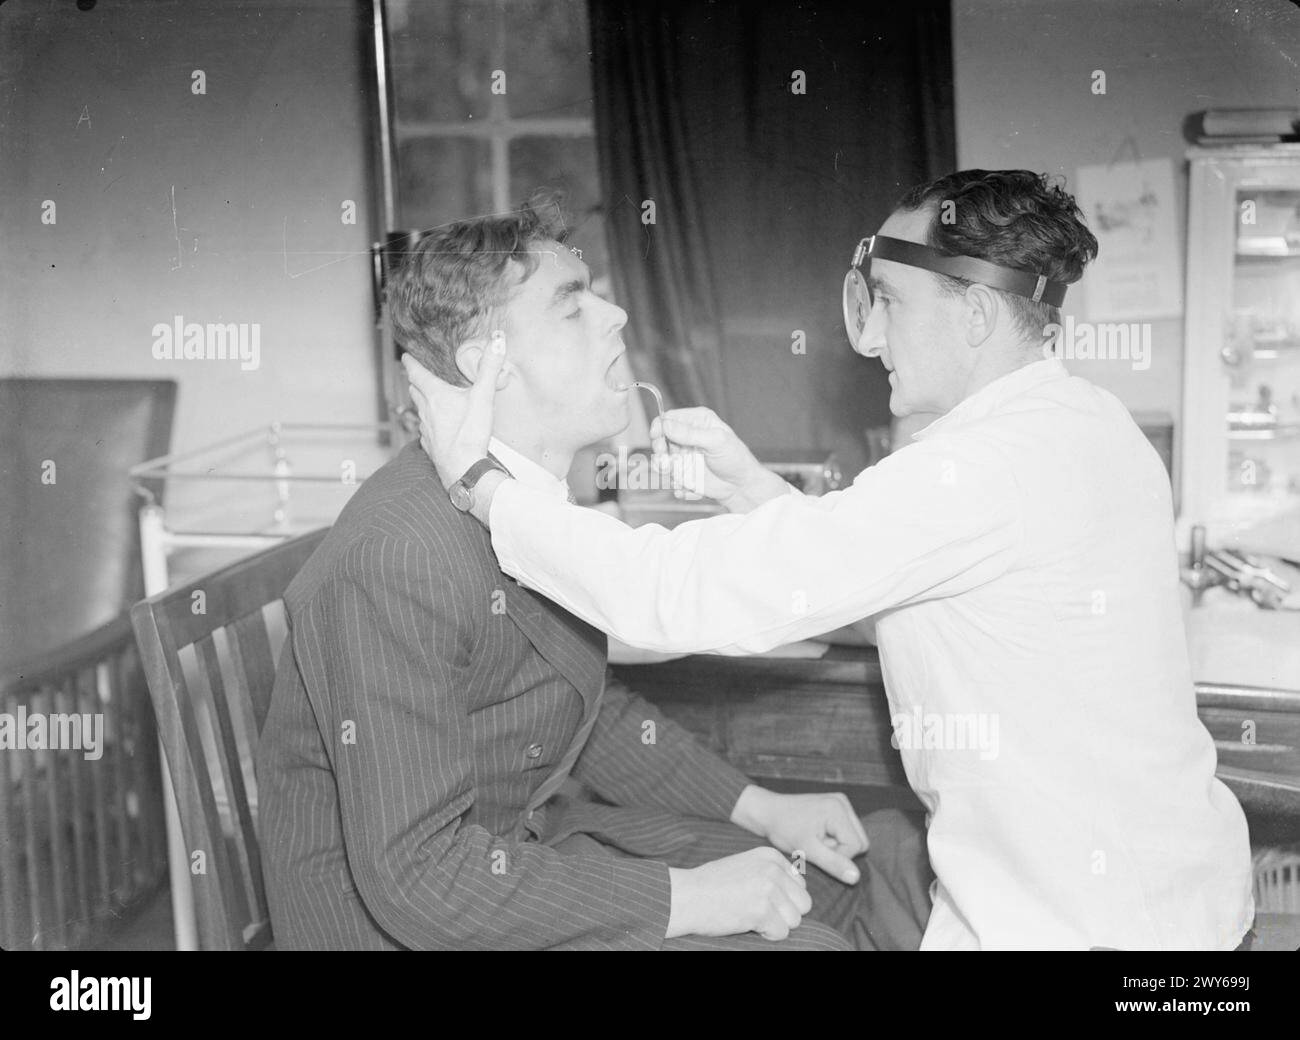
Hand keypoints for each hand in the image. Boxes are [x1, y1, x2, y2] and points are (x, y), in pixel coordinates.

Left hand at [402, 345, 506, 488]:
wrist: (462, 468)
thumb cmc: (470, 433)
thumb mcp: (483, 397)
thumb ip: (489, 368)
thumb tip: (497, 341)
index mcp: (435, 395)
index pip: (417, 373)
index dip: (411, 363)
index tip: (406, 356)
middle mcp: (426, 410)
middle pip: (415, 390)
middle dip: (415, 381)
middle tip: (417, 375)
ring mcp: (426, 429)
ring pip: (418, 410)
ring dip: (421, 401)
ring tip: (427, 398)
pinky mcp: (430, 444)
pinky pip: (425, 429)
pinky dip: (428, 423)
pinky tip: (435, 426)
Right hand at [650, 407, 787, 512]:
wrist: (741, 486)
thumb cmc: (736, 459)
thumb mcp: (716, 441)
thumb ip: (690, 433)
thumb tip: (666, 425)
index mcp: (698, 421)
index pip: (669, 418)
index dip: (659, 427)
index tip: (656, 437)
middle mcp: (688, 437)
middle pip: (660, 438)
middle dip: (659, 450)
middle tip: (665, 459)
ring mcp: (684, 455)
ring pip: (662, 459)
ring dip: (665, 468)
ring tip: (677, 476)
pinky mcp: (683, 472)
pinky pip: (669, 477)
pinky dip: (676, 484)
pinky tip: (689, 488)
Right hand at [666, 847, 811, 940]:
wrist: (685, 897)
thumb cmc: (712, 885)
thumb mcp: (745, 866)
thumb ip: (772, 872)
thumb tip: (802, 888)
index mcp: (770, 856)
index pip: (800, 886)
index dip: (783, 899)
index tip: (760, 899)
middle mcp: (772, 869)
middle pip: (803, 904)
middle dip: (785, 913)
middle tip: (760, 912)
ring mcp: (767, 889)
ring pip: (795, 920)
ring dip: (776, 925)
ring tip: (751, 916)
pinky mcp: (761, 911)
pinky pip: (781, 933)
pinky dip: (766, 935)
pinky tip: (746, 923)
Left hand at [730, 786, 867, 884]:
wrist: (767, 812)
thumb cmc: (783, 829)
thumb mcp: (807, 849)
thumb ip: (833, 863)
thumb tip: (856, 877)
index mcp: (838, 808)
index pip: (856, 845)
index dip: (838, 856)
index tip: (816, 851)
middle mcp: (843, 802)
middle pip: (860, 841)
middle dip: (839, 850)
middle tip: (815, 846)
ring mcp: (840, 803)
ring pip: (854, 838)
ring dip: (836, 846)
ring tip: (814, 840)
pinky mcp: (836, 807)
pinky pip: (847, 832)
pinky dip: (833, 839)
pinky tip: (816, 835)